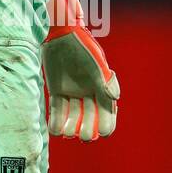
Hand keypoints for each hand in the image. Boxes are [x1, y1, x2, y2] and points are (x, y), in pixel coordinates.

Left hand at [42, 0, 119, 140]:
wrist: (60, 34)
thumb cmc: (82, 46)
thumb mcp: (96, 63)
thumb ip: (105, 81)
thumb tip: (115, 99)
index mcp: (101, 86)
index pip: (107, 110)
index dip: (108, 122)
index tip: (105, 133)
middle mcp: (88, 91)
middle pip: (91, 116)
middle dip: (89, 128)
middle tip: (85, 137)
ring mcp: (72, 92)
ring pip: (74, 116)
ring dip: (72, 126)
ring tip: (68, 133)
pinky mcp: (57, 90)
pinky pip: (58, 110)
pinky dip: (57, 121)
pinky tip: (56, 130)